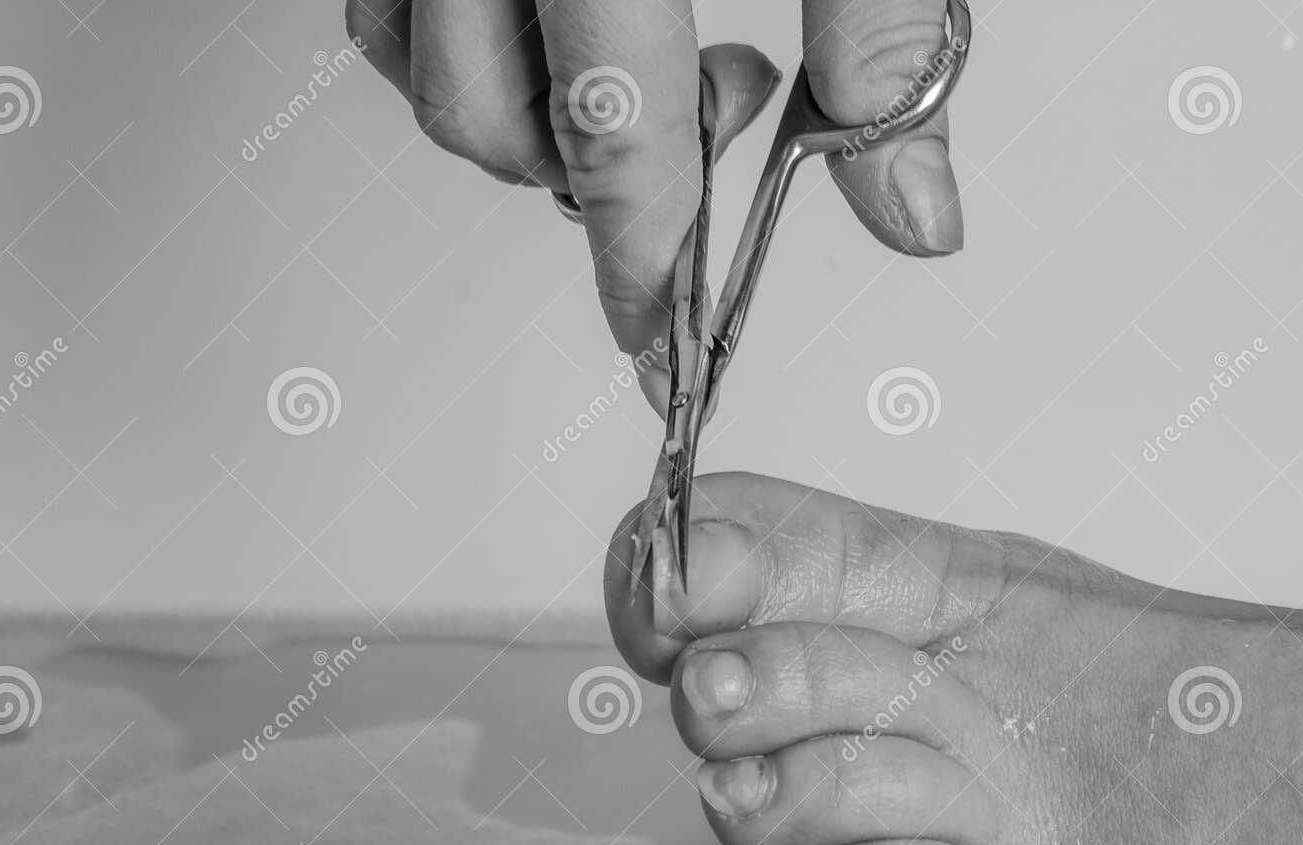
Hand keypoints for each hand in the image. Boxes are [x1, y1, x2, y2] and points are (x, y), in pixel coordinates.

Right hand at [345, 0, 963, 413]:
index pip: (618, 143)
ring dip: (515, 121)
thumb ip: (885, 45)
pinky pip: (386, 9)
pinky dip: (454, 52)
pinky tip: (543, 35)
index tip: (662, 353)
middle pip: (487, 125)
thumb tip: (916, 217)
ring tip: (628, 72)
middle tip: (695, 135)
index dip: (647, 264)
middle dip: (585, 185)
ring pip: (418, 71)